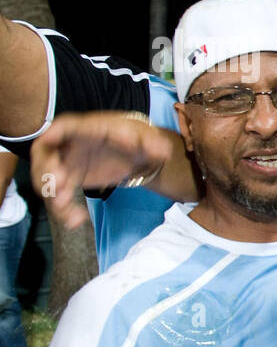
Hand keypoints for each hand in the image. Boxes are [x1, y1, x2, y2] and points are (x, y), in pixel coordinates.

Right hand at [32, 113, 175, 228]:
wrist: (137, 153)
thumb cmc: (139, 138)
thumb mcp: (148, 137)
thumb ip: (154, 143)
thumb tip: (161, 151)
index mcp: (89, 127)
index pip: (66, 126)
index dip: (54, 133)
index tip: (48, 140)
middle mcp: (72, 143)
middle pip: (46, 154)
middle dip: (46, 170)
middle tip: (58, 187)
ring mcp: (68, 161)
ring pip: (48, 178)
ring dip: (53, 194)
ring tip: (67, 209)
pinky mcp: (70, 178)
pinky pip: (59, 194)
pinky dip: (64, 208)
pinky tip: (77, 220)